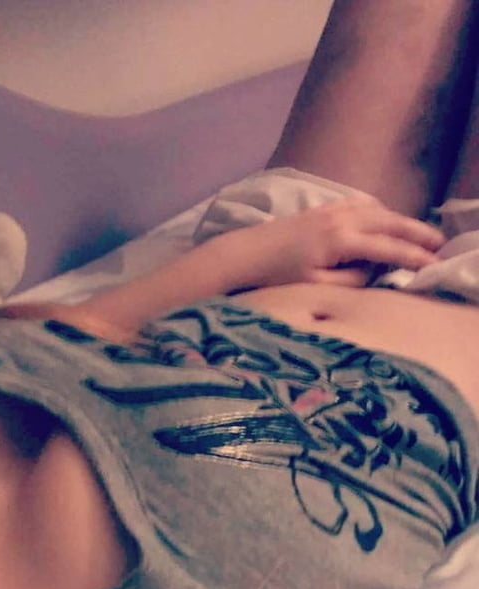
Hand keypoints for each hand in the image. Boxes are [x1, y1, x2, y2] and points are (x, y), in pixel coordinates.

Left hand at [222, 198, 444, 288]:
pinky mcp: (323, 207)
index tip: (434, 265)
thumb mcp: (315, 285)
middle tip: (441, 244)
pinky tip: (385, 220)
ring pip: (379, 211)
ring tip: (420, 234)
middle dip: (418, 233)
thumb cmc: (276, 274)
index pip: (389, 249)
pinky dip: (380, 211)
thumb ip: (350, 280)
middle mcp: (342, 219)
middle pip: (391, 223)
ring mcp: (332, 209)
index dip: (415, 258)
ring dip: (402, 221)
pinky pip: (361, 204)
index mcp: (342, 240)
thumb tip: (373, 272)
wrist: (245, 253)